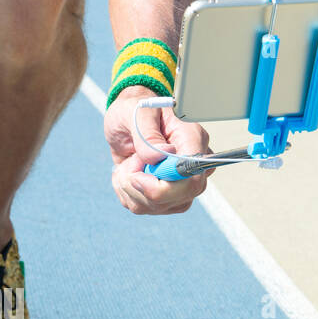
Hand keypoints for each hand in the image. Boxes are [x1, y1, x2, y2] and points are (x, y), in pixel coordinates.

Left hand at [105, 86, 213, 214]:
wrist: (125, 122)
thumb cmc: (135, 110)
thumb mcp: (137, 113)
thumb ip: (147, 134)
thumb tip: (159, 156)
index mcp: (192, 140)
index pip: (192, 177)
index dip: (163, 186)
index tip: (137, 174)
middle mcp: (191, 165)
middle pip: (178, 197)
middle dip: (143, 188)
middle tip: (130, 163)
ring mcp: (180, 183)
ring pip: (158, 206)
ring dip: (131, 189)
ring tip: (128, 164)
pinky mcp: (164, 195)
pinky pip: (144, 207)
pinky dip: (127, 193)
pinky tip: (127, 173)